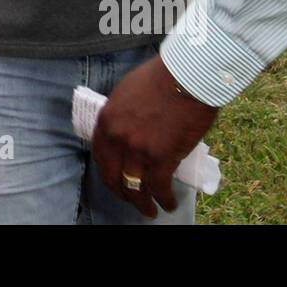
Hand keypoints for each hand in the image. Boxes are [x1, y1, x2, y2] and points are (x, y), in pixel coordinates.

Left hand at [91, 55, 218, 218]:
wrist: (186, 76)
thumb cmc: (160, 77)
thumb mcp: (127, 93)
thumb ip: (122, 116)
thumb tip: (127, 131)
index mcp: (106, 120)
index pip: (100, 156)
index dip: (108, 172)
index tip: (116, 180)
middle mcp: (117, 138)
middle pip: (113, 177)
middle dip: (121, 193)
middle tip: (131, 199)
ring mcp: (139, 150)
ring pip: (134, 188)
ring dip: (142, 203)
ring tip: (149, 210)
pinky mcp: (162, 158)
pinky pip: (160, 187)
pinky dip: (164, 199)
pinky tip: (169, 203)